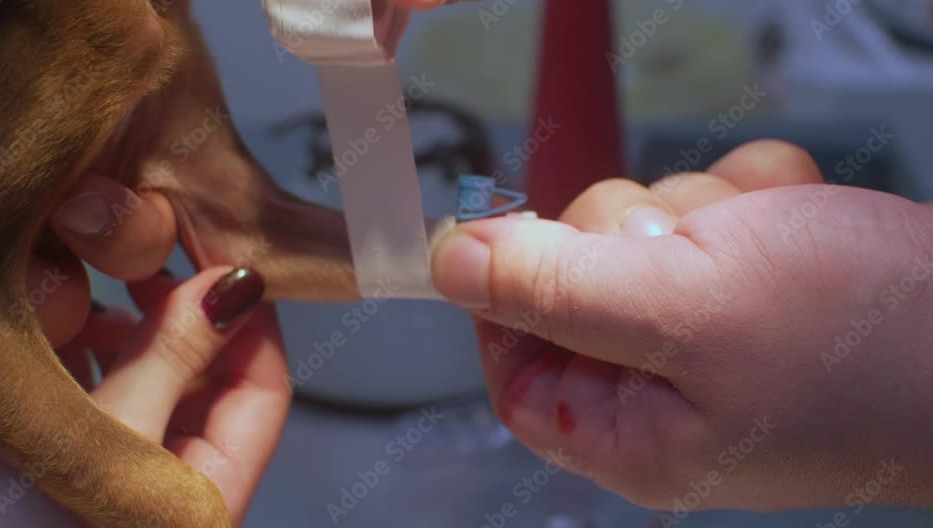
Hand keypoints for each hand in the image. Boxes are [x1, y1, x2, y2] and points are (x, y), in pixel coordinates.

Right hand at [0, 266, 287, 526]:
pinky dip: (89, 357)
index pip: (263, 391)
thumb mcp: (108, 438)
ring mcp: (128, 475)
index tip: (216, 260)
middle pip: (209, 382)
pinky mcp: (78, 468)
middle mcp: (179, 485)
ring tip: (99, 294)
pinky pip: (102, 397)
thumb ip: (171, 361)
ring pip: (153, 383)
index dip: (247, 322)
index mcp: (214, 491)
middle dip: (185, 319)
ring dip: (132, 334)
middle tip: (150, 262)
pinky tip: (62, 325)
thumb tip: (235, 288)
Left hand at [431, 140, 932, 510]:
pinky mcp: (757, 279)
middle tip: (678, 243)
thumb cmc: (860, 343)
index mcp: (632, 430)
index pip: (518, 369)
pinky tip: (790, 213)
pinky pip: (708, 211)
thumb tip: (448, 264)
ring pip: (642, 232)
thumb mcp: (683, 307)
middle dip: (620, 235)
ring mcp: (713, 329)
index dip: (506, 298)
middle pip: (572, 283)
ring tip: (759, 235)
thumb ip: (554, 286)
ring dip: (696, 210)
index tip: (517, 233)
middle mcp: (665, 387)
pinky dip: (747, 194)